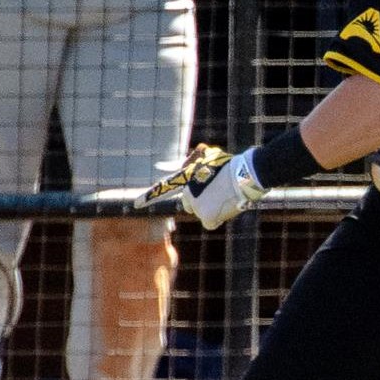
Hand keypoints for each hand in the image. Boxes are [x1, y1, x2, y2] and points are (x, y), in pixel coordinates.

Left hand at [135, 144, 267, 229]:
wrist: (244, 175)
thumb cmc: (231, 165)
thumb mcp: (210, 157)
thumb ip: (198, 161)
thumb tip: (194, 160)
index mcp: (186, 179)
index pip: (164, 189)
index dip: (149, 196)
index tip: (136, 204)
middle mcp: (187, 193)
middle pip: (188, 203)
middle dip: (199, 201)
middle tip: (215, 193)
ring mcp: (196, 205)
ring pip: (201, 212)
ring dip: (211, 208)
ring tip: (225, 197)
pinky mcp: (206, 216)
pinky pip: (210, 222)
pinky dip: (217, 217)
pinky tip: (225, 207)